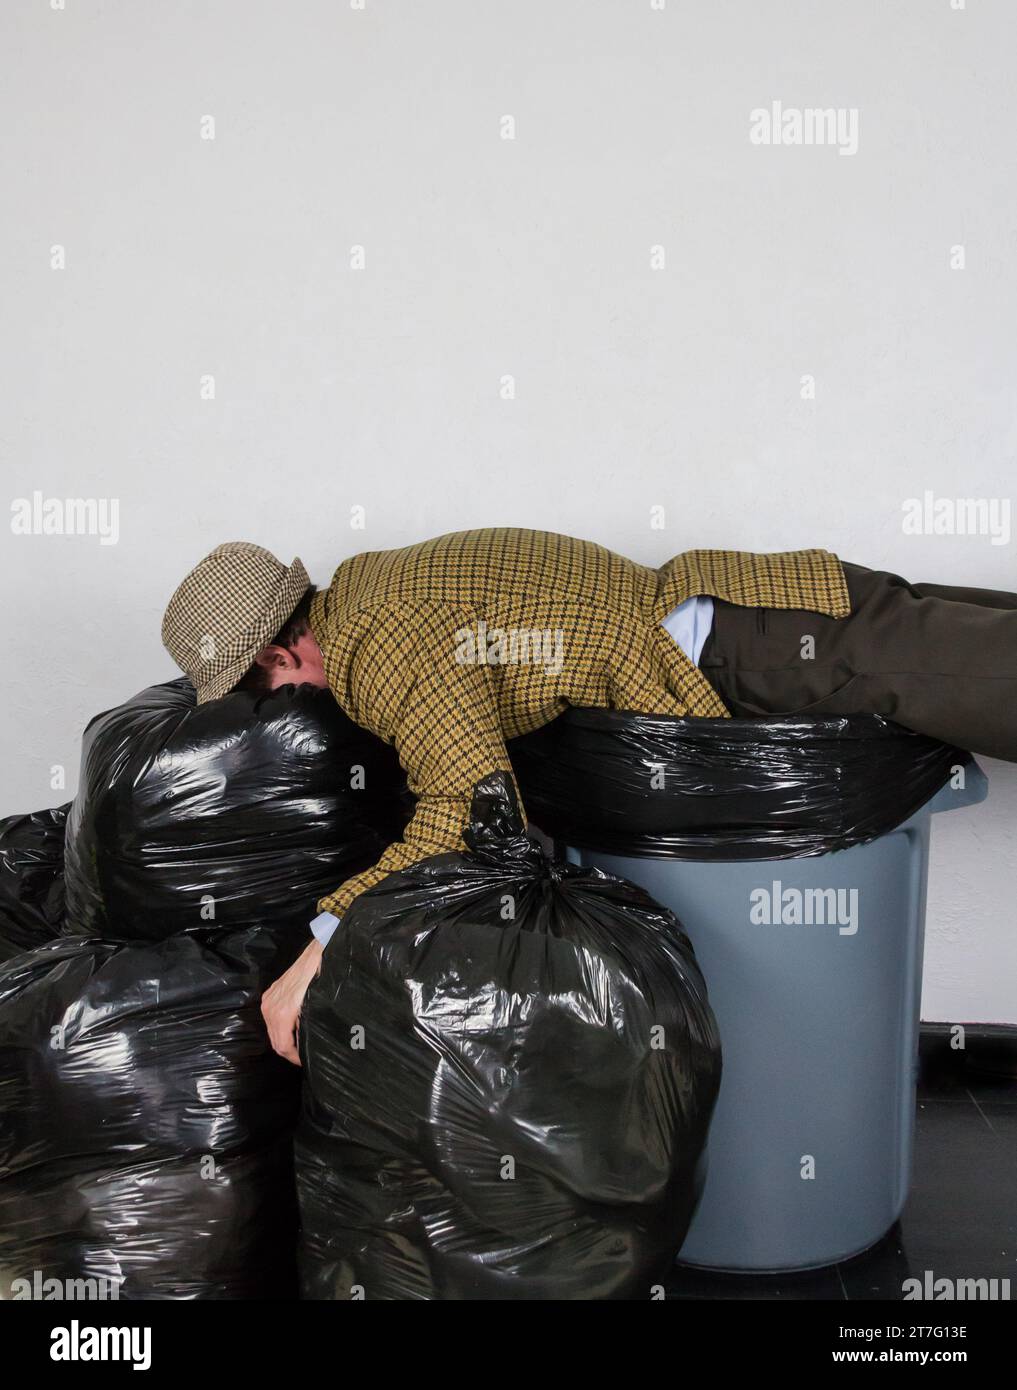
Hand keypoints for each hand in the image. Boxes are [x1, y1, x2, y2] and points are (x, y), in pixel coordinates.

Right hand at [261, 938, 324, 1065]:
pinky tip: (293, 1028)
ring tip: (300, 1044)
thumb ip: (307, 1027)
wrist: (316, 953)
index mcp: (282, 1013)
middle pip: (274, 1041)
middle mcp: (270, 1007)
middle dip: (289, 1052)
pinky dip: (280, 1028)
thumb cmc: (320, 978)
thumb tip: (305, 1044)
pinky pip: (271, 1018)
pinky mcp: (269, 994)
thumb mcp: (317, 1007)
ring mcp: (268, 1000)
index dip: (294, 1058)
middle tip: (303, 1056)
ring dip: (284, 1040)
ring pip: (272, 1030)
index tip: (305, 1061)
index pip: (282, 1046)